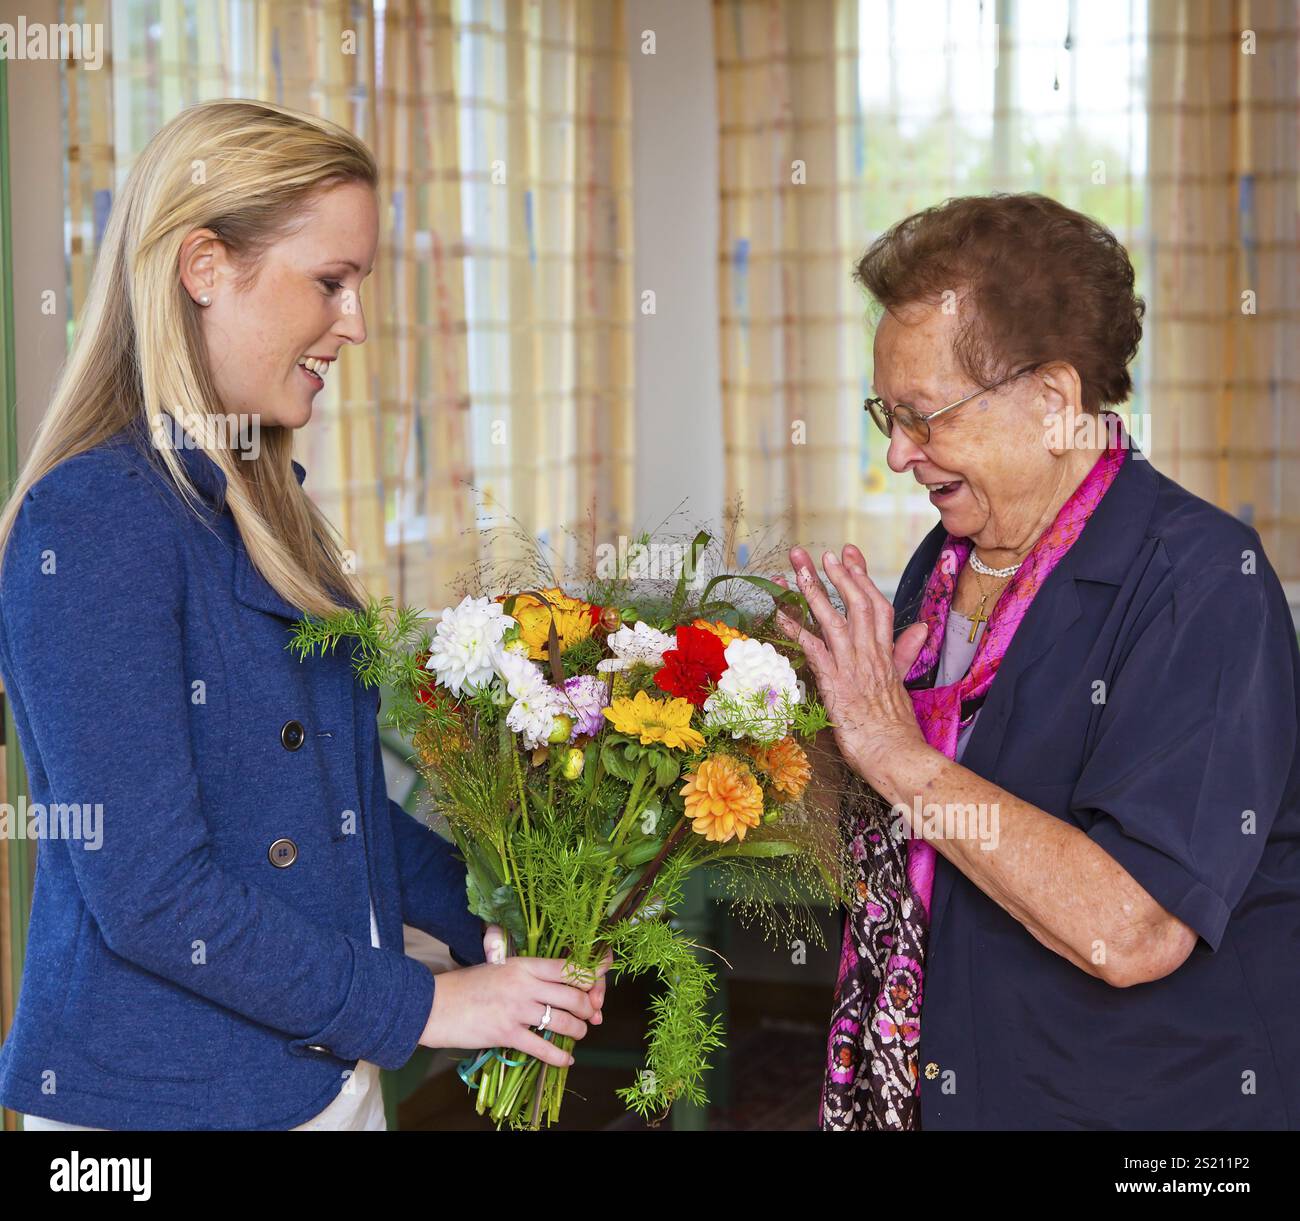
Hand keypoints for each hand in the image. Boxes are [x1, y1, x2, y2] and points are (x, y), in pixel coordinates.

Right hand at [420, 925, 611, 1066]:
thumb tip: (553, 982)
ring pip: (563, 1022)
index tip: (598, 984)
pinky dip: (559, 1056)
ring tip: (579, 1033)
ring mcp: (517, 1010)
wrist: (435, 1005)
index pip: (568, 967)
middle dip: (589, 1008)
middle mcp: (524, 984)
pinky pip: (543, 1047)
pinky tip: (566, 1060)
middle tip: (592, 1014)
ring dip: (578, 1031)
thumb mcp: (498, 965)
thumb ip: (526, 972)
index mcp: (523, 964)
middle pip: (572, 996)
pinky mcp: (507, 1034)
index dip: (590, 977)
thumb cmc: (466, 985)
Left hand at [773, 544, 928, 781]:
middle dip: (838, 575)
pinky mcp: (835, 683)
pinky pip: (813, 649)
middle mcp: (869, 654)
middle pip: (856, 604)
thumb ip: (906, 652)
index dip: (862, 577)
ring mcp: (852, 667)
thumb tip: (922, 628)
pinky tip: (780, 613)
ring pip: (834, 620)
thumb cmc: (895, 727)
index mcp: (884, 654)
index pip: (877, 605)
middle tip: (821, 553)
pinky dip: (796, 629)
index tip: (849, 554)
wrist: (895, 754)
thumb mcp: (902, 683)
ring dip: (814, 592)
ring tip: (798, 570)